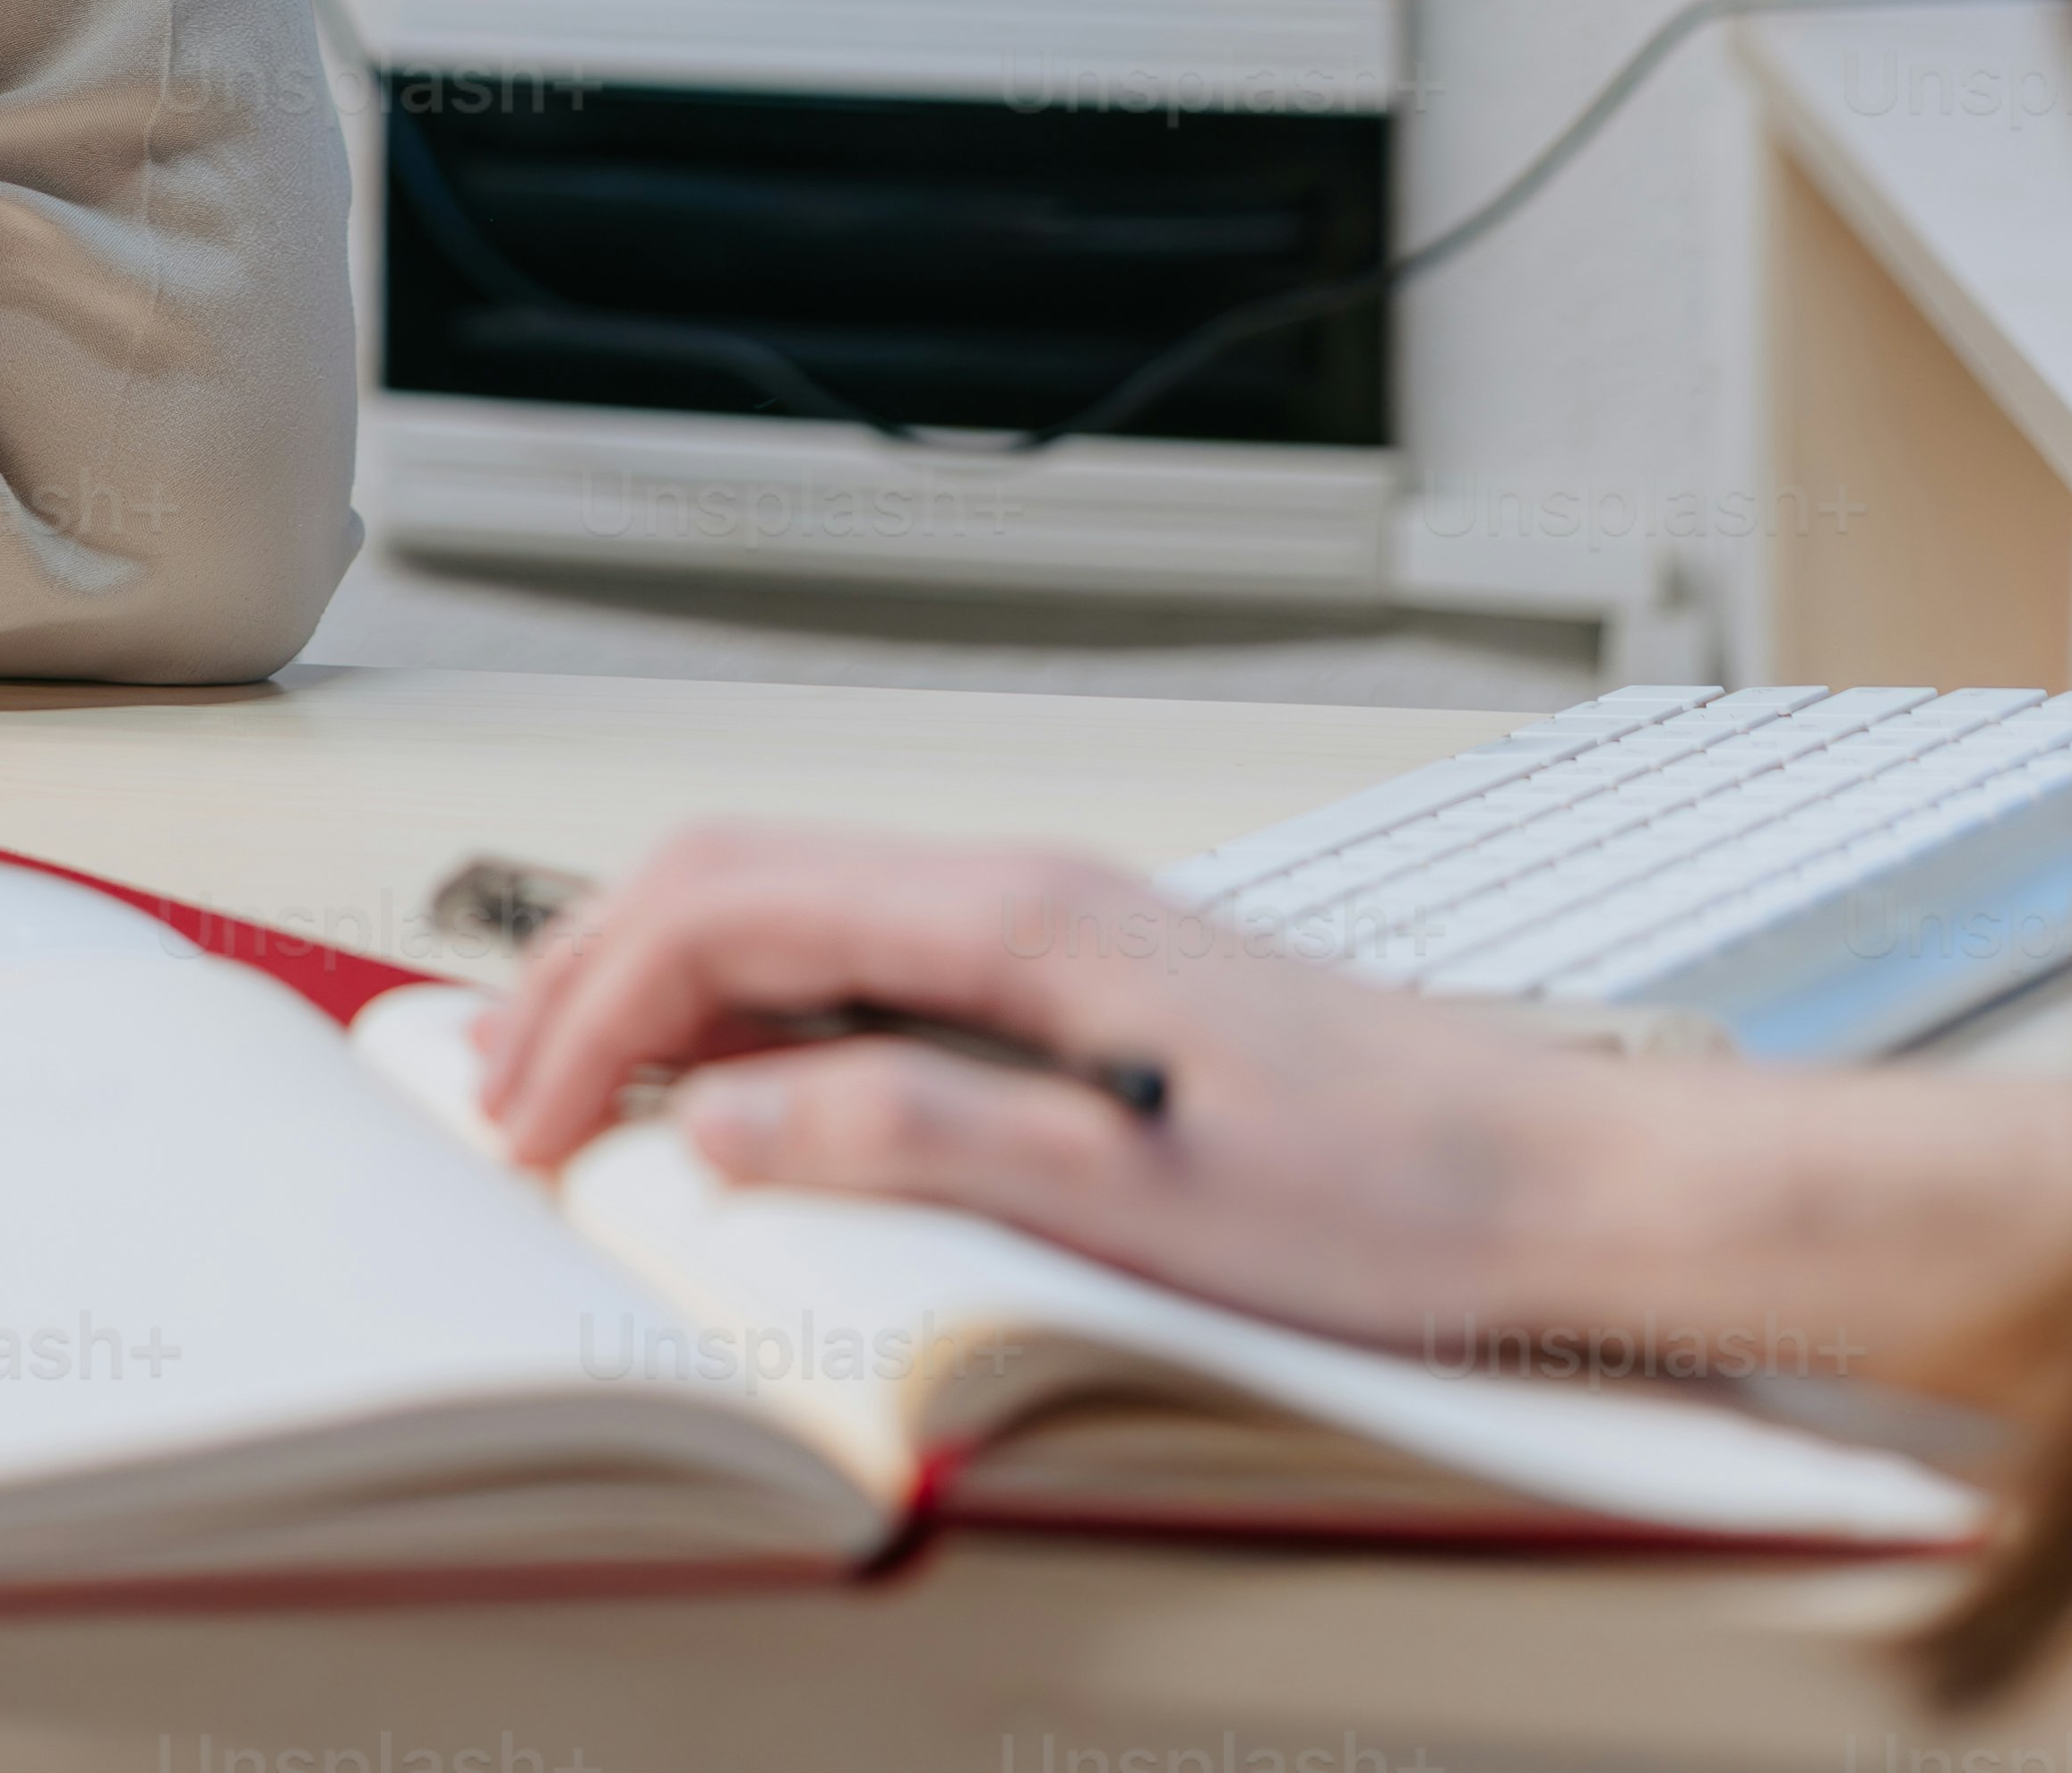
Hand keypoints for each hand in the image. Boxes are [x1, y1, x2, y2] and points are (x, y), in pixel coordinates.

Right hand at [462, 824, 2071, 1397]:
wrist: (1572, 1185)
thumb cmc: (1400, 1191)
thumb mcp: (1146, 1196)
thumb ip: (924, 1132)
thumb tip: (732, 1116)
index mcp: (1017, 915)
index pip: (725, 913)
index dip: (596, 1013)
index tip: (530, 1121)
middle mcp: (1020, 888)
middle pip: (729, 875)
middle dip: (583, 971)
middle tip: (499, 1091)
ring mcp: (1048, 923)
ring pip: (785, 900)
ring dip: (656, 977)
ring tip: (572, 1075)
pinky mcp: (1078, 976)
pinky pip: (858, 949)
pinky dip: (749, 998)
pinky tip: (735, 1074)